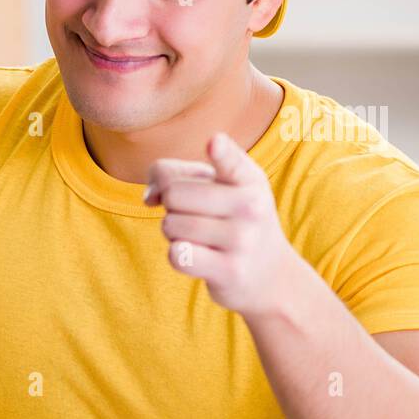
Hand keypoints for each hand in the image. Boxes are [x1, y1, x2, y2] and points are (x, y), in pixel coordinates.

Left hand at [145, 131, 298, 316]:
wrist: (269, 275)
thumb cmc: (230, 220)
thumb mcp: (217, 188)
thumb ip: (173, 174)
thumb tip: (149, 197)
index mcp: (249, 179)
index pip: (230, 161)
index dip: (220, 151)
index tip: (214, 142)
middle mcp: (251, 207)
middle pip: (173, 193)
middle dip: (172, 207)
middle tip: (197, 217)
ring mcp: (242, 240)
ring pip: (170, 225)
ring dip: (174, 233)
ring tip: (201, 238)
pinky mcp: (229, 271)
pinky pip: (176, 255)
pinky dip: (177, 255)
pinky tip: (198, 257)